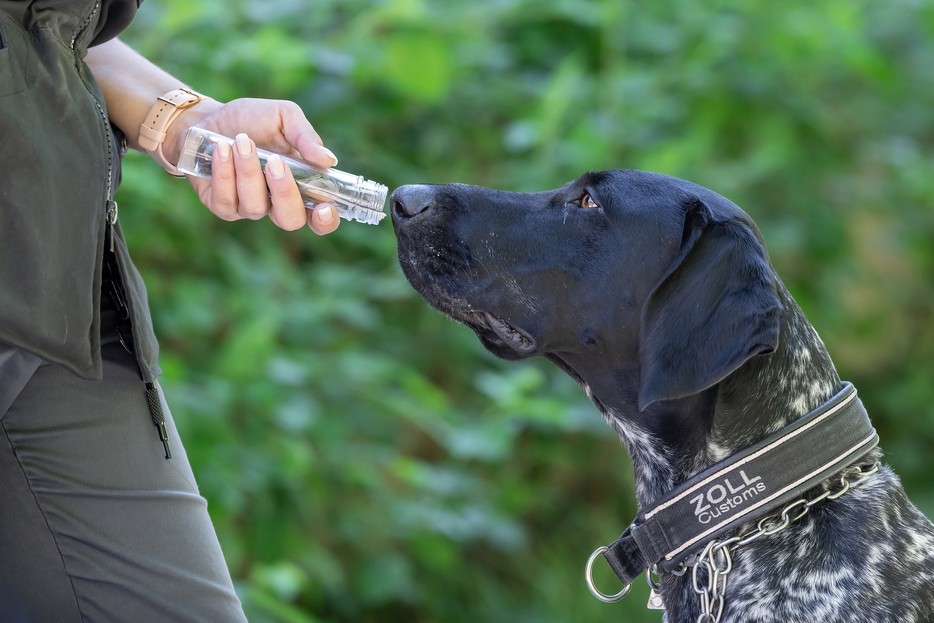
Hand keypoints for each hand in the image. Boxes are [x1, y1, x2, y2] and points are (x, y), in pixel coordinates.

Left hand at [164, 98, 340, 234]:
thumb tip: (329, 160)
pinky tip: (221, 149)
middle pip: (290, 220)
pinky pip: (227, 200)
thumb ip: (306, 137)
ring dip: (248, 172)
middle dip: (284, 192)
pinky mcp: (222, 207)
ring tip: (241, 141)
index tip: (324, 207)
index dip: (326, 220)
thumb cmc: (251, 120)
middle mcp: (277, 203)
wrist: (207, 118)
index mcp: (301, 186)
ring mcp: (250, 208)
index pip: (321, 217)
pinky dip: (224, 172)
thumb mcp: (283, 116)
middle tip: (274, 161)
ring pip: (255, 207)